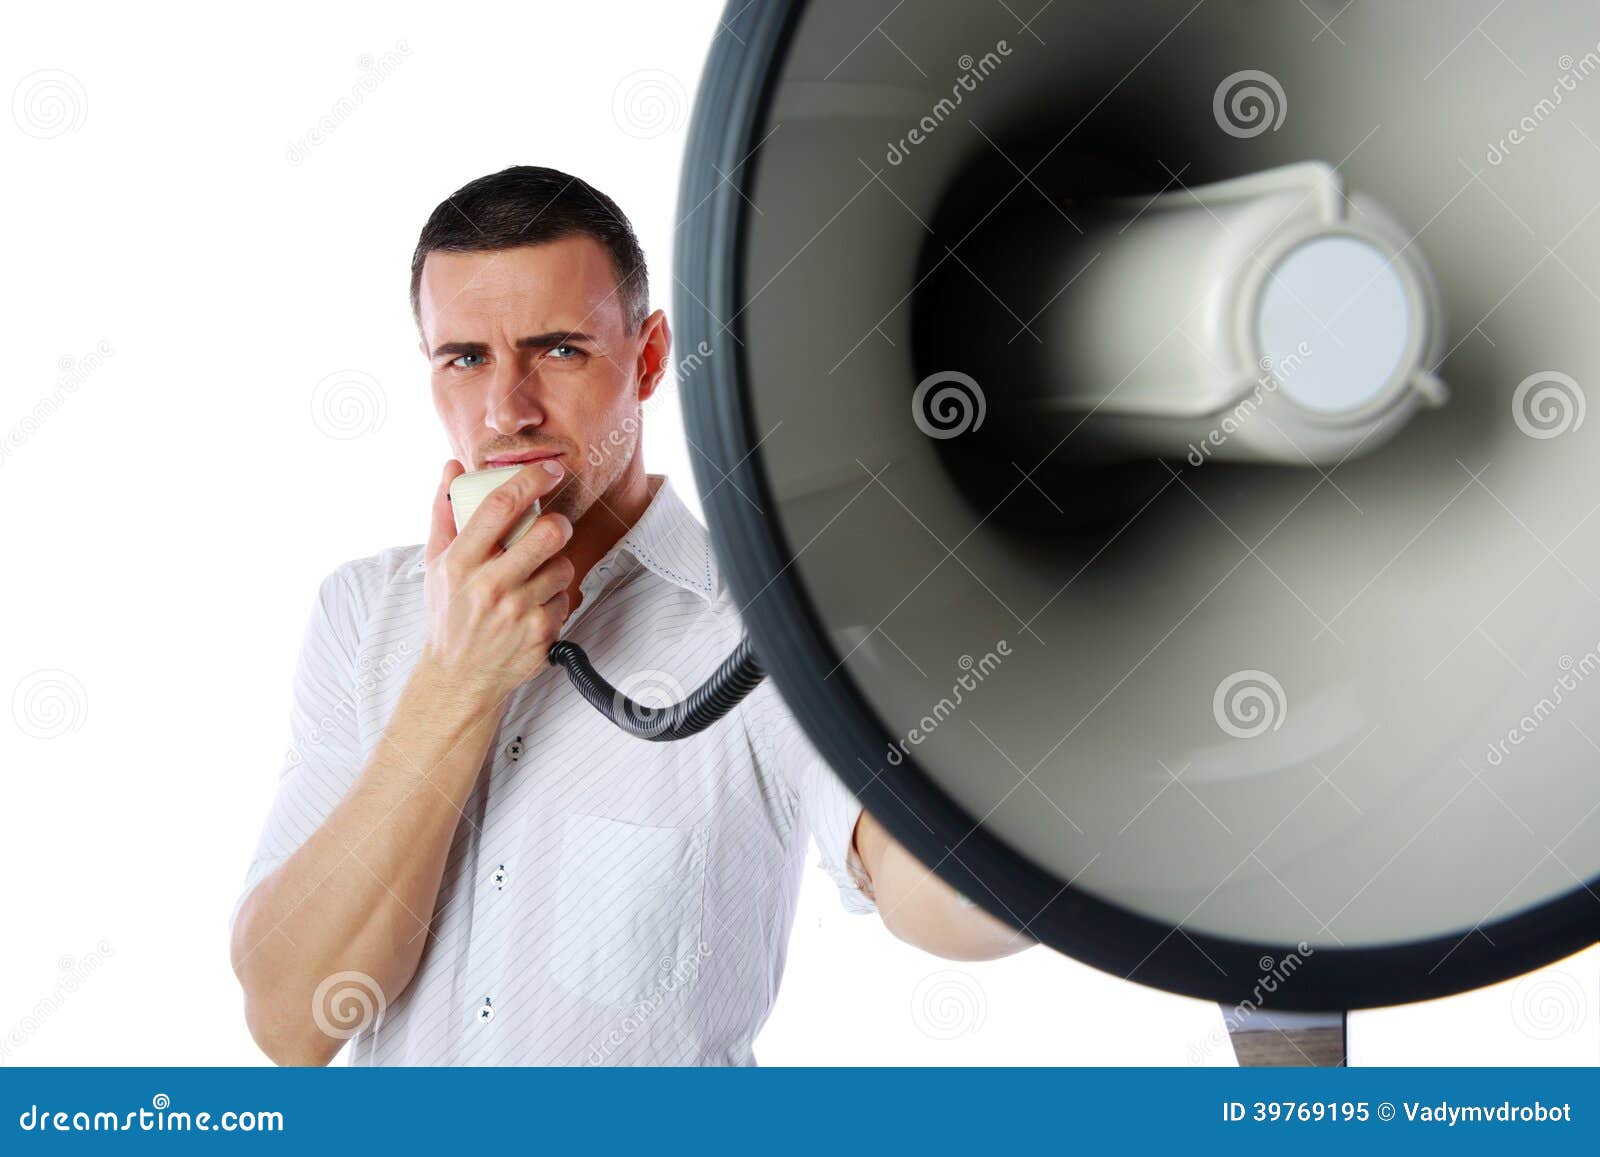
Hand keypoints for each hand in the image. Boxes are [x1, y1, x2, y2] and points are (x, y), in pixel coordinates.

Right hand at [419, 458, 574, 707]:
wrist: (458, 676)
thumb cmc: (449, 613)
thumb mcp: (436, 563)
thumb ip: (444, 512)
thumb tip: (453, 467)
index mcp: (461, 562)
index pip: (501, 506)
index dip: (530, 480)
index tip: (548, 470)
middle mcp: (489, 586)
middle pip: (548, 534)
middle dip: (559, 524)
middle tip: (554, 527)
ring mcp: (518, 612)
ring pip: (563, 566)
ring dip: (556, 566)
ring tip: (534, 577)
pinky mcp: (541, 634)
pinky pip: (566, 598)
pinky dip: (555, 598)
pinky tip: (534, 607)